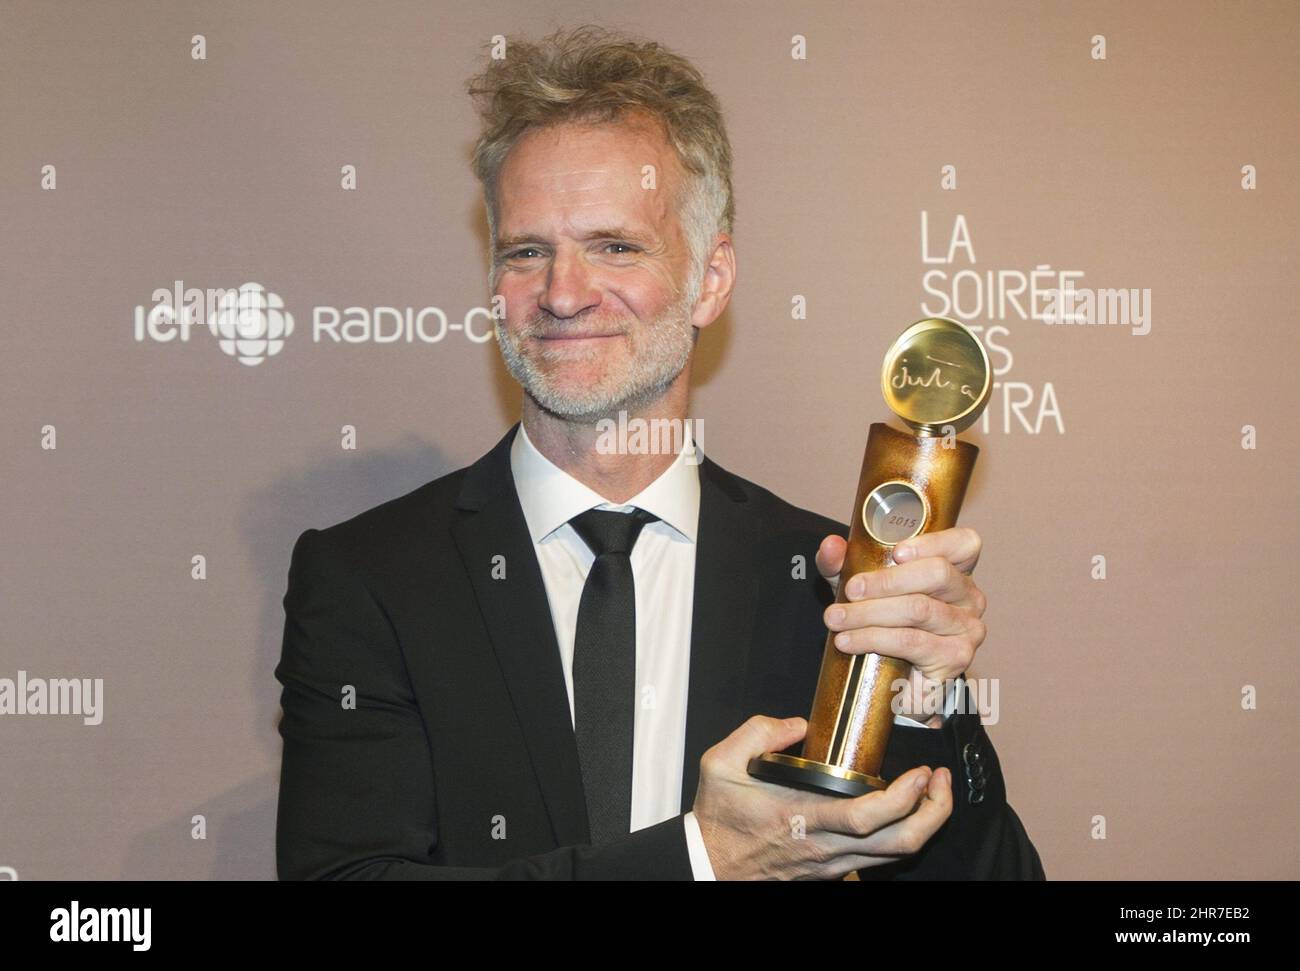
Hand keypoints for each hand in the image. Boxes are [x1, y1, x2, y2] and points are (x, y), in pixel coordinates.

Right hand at [692, 715, 952, 879]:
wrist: (710, 863)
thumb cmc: (719, 816)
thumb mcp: (720, 763)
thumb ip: (756, 732)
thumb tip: (797, 724)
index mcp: (802, 818)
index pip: (866, 818)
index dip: (904, 798)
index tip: (920, 773)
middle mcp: (825, 847)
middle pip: (900, 843)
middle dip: (934, 812)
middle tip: (940, 780)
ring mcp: (834, 864)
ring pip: (897, 855)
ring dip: (925, 823)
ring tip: (932, 790)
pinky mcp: (835, 871)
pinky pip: (880, 859)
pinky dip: (902, 835)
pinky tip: (904, 811)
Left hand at [815, 527, 985, 724]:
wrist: (893, 679)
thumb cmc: (882, 622)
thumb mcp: (860, 587)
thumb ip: (844, 563)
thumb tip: (831, 546)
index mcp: (955, 570)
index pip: (964, 544)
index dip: (933, 543)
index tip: (896, 552)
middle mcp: (970, 597)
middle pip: (937, 574)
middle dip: (886, 581)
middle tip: (850, 590)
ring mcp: (967, 629)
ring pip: (918, 609)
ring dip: (870, 613)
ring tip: (837, 618)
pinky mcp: (956, 658)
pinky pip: (911, 642)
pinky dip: (873, 639)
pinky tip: (849, 641)